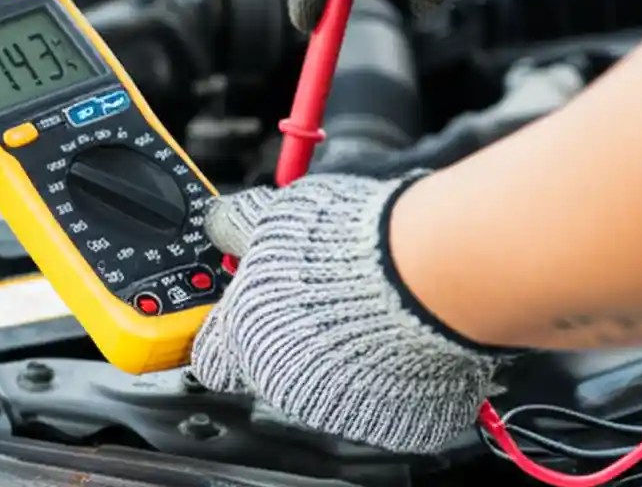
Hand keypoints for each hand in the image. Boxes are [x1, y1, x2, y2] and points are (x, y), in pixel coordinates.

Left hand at [191, 174, 505, 452]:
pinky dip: (394, 377)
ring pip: (330, 389)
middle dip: (293, 339)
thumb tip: (220, 222)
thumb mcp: (273, 217)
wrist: (430, 273)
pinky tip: (404, 337)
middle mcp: (286, 387)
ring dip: (342, 359)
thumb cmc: (350, 246)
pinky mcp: (396, 424)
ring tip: (370, 310)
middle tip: (323, 297)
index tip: (244, 307)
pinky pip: (387, 402)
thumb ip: (238, 229)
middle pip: (274, 371)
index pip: (212, 357)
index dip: (228, 329)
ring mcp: (342, 410)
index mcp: (245, 342)